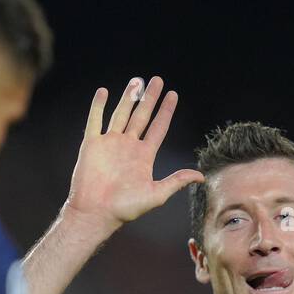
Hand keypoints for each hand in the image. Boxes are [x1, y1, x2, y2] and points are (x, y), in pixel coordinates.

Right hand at [63, 76, 203, 233]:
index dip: (166, 111)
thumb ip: (176, 181)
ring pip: (121, 114)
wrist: (96, 213)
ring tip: (136, 81)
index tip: (173, 95)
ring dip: (128, 97)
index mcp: (143, 156)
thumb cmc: (125, 209)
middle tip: (157, 80)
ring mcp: (109, 144)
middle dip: (149, 98)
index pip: (158, 128)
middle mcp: (127, 146)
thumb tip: (201, 176)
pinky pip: (95, 121)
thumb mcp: (156, 195)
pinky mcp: (92, 145)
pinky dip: (98, 106)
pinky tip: (103, 92)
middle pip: (141, 116)